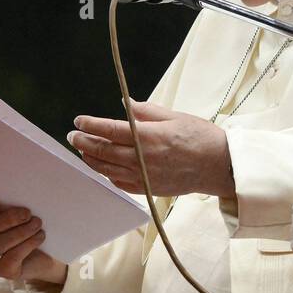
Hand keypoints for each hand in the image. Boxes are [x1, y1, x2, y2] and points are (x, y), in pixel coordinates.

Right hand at [0, 196, 66, 284]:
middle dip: (9, 219)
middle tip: (27, 213)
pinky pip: (12, 257)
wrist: (39, 256)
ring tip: (37, 224)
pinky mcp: (1, 270)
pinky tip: (40, 236)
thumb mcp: (19, 215)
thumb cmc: (26, 228)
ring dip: (21, 232)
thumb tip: (25, 196)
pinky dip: (28, 245)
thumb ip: (15, 204)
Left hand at [67, 101, 235, 198]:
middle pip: (102, 150)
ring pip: (106, 169)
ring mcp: (143, 176)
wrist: (219, 166)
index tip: (79, 120)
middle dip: (83, 142)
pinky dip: (107, 175)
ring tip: (82, 151)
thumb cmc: (200, 137)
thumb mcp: (174, 116)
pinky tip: (103, 168)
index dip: (90, 124)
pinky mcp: (148, 189)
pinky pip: (119, 184)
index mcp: (148, 136)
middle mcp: (142, 158)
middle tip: (73, 135)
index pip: (109, 129)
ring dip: (90, 159)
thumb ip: (146, 111)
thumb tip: (125, 103)